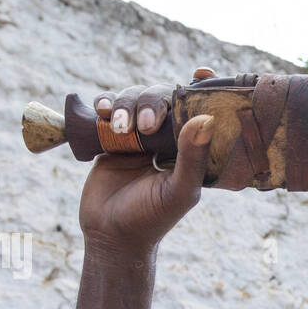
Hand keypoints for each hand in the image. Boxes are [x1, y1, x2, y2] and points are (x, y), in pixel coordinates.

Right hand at [79, 66, 219, 255]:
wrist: (111, 235)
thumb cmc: (152, 219)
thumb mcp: (179, 191)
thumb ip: (192, 157)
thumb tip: (205, 118)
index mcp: (189, 149)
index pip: (198, 109)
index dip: (200, 89)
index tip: (202, 73)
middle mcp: (165, 139)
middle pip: (161, 98)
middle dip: (152, 102)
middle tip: (146, 126)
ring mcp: (137, 137)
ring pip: (134, 99)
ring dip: (126, 104)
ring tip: (120, 128)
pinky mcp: (111, 140)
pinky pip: (109, 110)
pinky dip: (105, 104)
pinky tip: (102, 111)